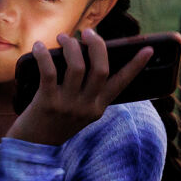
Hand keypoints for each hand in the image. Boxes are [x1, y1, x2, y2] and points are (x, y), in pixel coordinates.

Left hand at [6, 29, 153, 147]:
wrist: (32, 148)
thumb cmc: (54, 123)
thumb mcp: (79, 113)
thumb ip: (88, 93)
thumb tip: (87, 57)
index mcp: (98, 108)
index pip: (122, 84)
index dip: (136, 66)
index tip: (148, 49)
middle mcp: (87, 107)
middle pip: (101, 69)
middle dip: (97, 45)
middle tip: (87, 32)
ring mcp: (68, 106)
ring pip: (77, 67)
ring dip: (71, 46)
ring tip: (63, 37)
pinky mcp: (47, 103)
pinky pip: (49, 71)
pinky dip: (43, 55)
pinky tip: (39, 46)